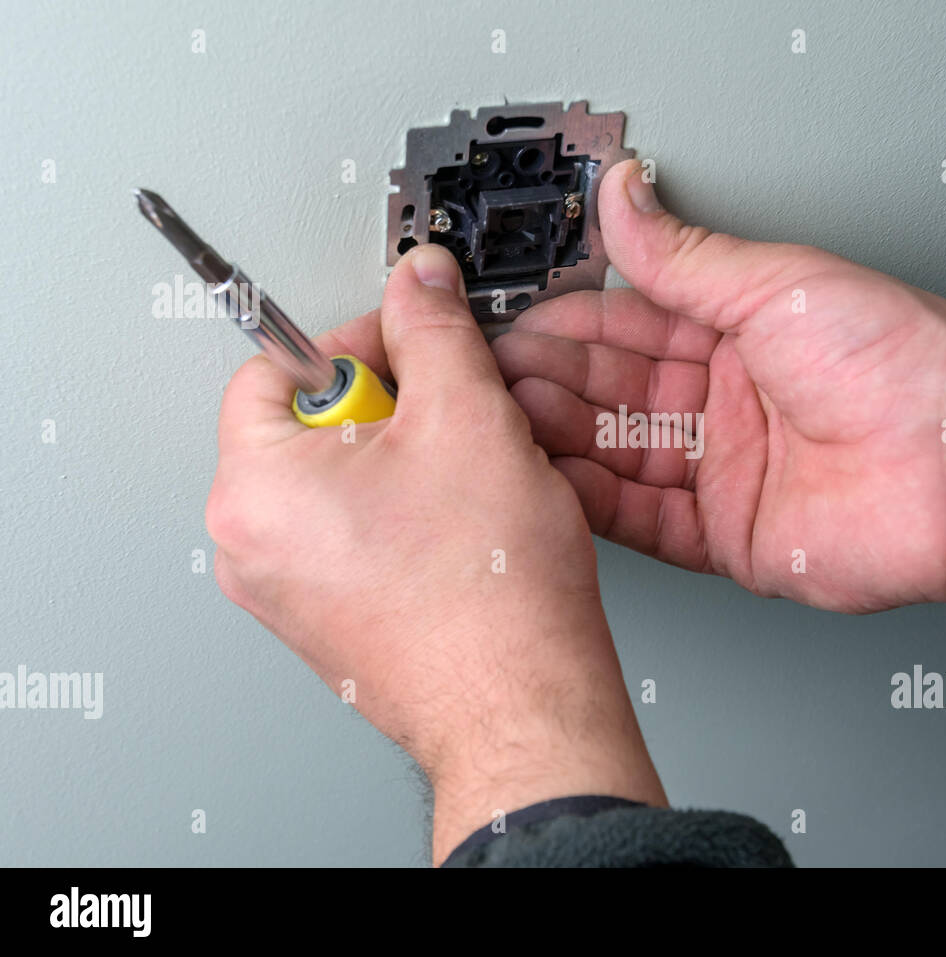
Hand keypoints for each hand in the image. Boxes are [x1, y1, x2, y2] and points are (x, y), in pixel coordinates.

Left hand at [206, 245, 664, 862]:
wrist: (522, 705)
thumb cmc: (487, 596)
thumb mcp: (468, 416)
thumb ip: (435, 326)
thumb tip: (419, 280)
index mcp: (254, 488)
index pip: (281, 363)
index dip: (361, 338)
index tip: (416, 340)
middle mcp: (251, 547)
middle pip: (313, 424)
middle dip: (395, 405)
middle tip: (456, 421)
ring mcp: (289, 593)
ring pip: (344, 481)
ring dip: (408, 460)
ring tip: (469, 486)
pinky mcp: (331, 622)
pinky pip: (358, 535)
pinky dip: (407, 516)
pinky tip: (463, 532)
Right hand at [493, 160, 945, 647]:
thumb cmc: (906, 364)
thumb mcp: (775, 284)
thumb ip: (682, 258)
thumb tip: (626, 195)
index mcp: (740, 334)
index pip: (628, 324)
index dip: (566, 323)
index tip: (509, 320)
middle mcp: (729, 403)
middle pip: (613, 393)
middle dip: (549, 382)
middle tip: (491, 375)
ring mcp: (727, 474)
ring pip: (617, 456)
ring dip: (559, 441)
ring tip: (503, 423)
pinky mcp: (728, 539)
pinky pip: (641, 522)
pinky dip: (592, 503)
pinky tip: (549, 482)